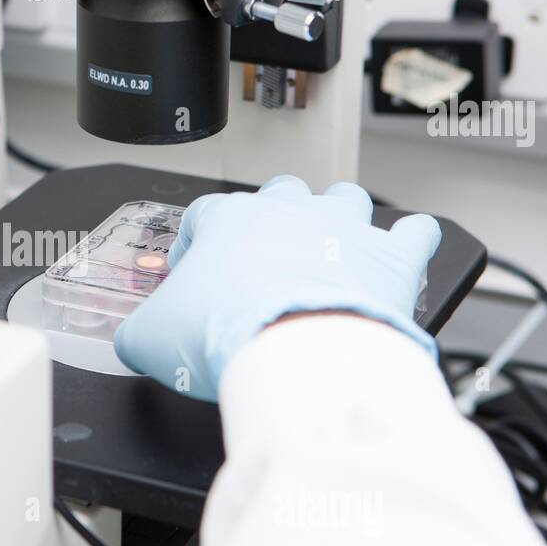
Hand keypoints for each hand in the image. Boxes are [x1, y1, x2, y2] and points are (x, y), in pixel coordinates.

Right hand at [113, 175, 442, 400]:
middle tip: (264, 252)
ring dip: (338, 216)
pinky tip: (406, 249)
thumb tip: (133, 344)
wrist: (297, 353)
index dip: (195, 243)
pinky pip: (413, 232)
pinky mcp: (391, 258)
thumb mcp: (149, 339)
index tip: (191, 273)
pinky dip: (411, 239)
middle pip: (279, 192)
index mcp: (228, 221)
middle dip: (272, 214)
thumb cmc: (226, 335)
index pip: (204, 215)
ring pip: (344, 198)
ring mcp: (343, 230)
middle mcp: (288, 213)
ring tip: (331, 244)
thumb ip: (137, 334)